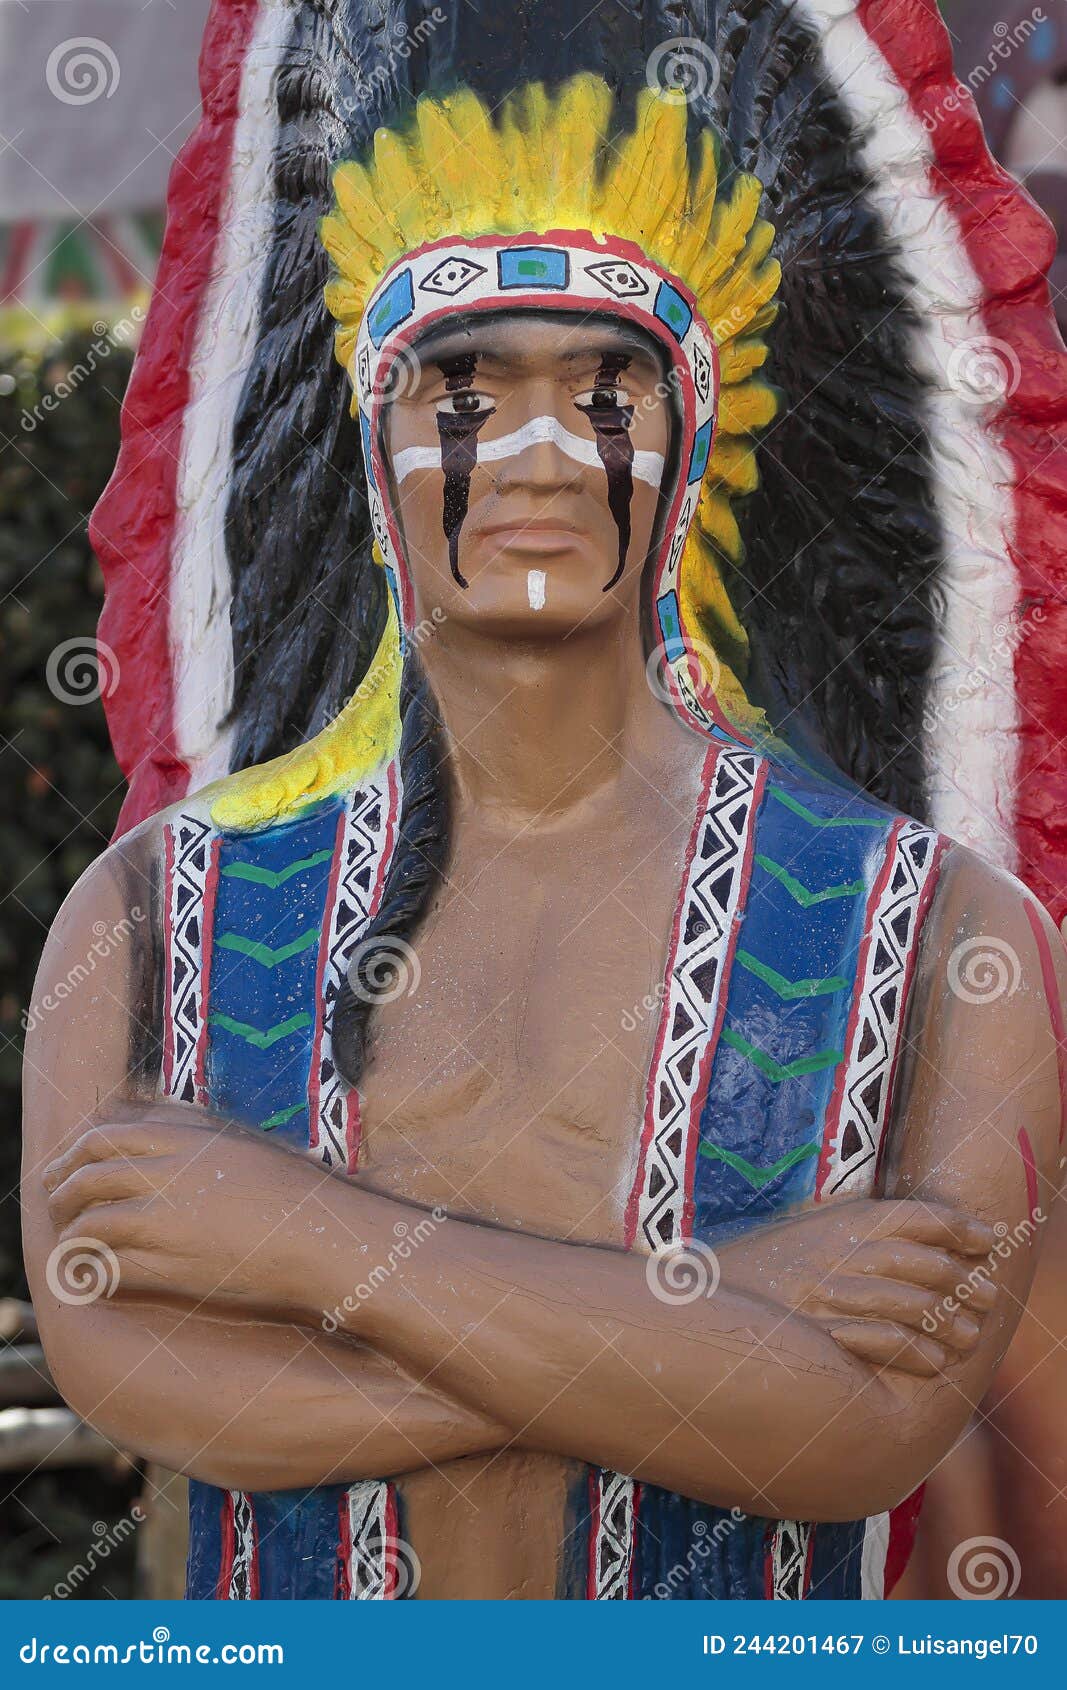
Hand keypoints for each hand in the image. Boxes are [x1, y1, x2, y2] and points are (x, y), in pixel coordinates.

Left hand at [42, 1101, 336, 1318]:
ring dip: (73, 1234)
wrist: (322, 1236)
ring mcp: (166, 1221)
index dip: (73, 1155)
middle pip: (87, 1176)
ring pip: (90, 1222)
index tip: (66, 1170)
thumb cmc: (291, 1189)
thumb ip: (191, 1129)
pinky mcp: (171, 1266)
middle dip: (62, 1194)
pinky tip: (97, 1274)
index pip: (103, 1137)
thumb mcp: (239, 1140)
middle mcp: (168, 1174)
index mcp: (185, 1139)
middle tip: (58, 1208)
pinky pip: (109, 1267)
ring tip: (75, 1244)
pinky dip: (93, 1271)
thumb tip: (146, 1121)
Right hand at [719, 1197, 998, 1377]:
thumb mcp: (812, 1230)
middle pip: (918, 1260)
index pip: (913, 1215)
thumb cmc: (764, 1264)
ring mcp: (826, 1292)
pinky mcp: (816, 1332)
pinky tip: (936, 1359)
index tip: (985, 1238)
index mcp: (839, 1220)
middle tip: (989, 1295)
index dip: (957, 1225)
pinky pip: (878, 1339)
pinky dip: (914, 1349)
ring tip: (971, 1334)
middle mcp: (836, 1252)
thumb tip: (922, 1237)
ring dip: (947, 1318)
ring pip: (905, 1301)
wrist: (701, 1293)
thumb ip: (859, 1228)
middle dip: (962, 1278)